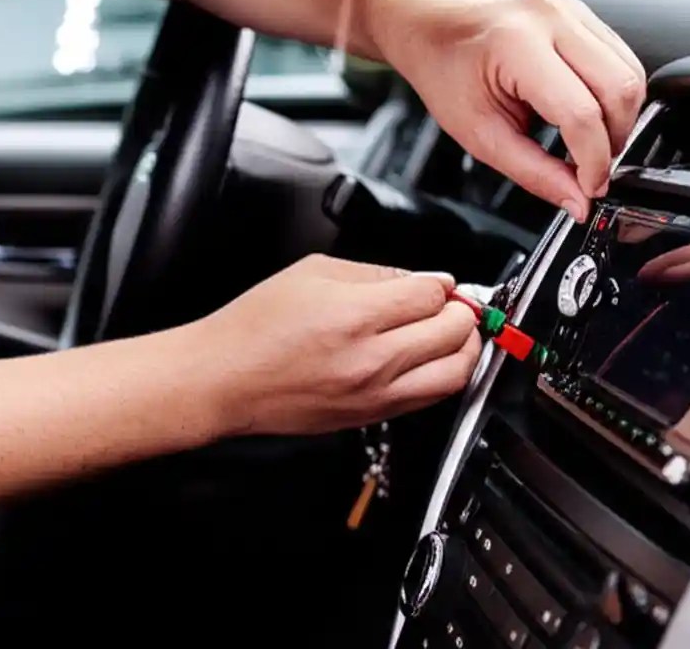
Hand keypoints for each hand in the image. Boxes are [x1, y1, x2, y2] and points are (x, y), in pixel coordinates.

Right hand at [189, 255, 481, 436]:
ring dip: (465, 347)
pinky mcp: (372, 417)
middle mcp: (372, 360)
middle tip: (454, 302)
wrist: (224, 380)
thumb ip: (377, 273)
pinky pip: (430, 398)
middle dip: (462, 312)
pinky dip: (443, 374)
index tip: (440, 282)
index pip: (431, 296)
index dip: (443, 284)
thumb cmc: (255, 328)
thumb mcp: (313, 273)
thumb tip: (423, 280)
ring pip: (454, 373)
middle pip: (453, 333)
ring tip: (456, 332)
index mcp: (355, 316)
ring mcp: (375, 394)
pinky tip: (433, 358)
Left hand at [376, 0, 646, 222]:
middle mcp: (552, 20)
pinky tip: (589, 114)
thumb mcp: (480, 135)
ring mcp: (571, 12)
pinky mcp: (583, 16)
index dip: (593, 160)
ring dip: (620, 119)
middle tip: (590, 168)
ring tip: (588, 142)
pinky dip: (615, 97)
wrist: (436, 27)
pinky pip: (622, 60)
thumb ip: (534, 172)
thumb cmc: (448, 72)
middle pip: (620, 89)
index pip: (580, 111)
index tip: (588, 188)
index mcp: (517, 46)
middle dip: (614, 140)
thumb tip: (578, 201)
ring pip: (631, 74)